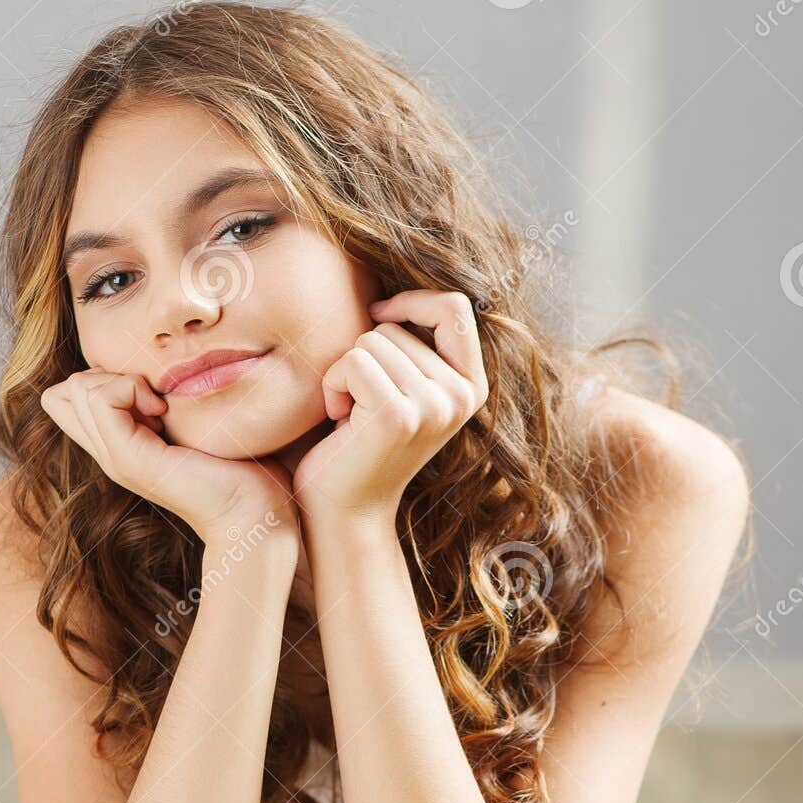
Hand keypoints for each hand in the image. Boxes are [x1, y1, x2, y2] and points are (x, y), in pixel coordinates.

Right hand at [39, 368, 299, 559]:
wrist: (253, 514)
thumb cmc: (240, 469)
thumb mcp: (192, 425)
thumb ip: (166, 404)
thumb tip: (158, 374)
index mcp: (120, 446)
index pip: (66, 397)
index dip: (102, 380)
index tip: (151, 397)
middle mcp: (109, 454)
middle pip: (62, 392)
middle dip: (104, 376)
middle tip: (152, 401)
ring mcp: (115, 458)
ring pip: (76, 388)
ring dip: (120, 381)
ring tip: (159, 408)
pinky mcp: (128, 458)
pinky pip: (99, 398)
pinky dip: (129, 389)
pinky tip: (162, 413)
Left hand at [290, 290, 489, 525]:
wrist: (344, 513)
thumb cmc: (358, 446)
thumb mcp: (401, 388)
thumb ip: (414, 345)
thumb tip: (390, 288)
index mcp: (471, 387)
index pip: (455, 307)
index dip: (412, 302)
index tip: (378, 318)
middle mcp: (461, 397)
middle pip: (398, 326)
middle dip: (364, 357)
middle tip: (361, 407)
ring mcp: (434, 406)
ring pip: (372, 341)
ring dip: (344, 374)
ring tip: (351, 416)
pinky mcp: (398, 415)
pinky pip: (352, 361)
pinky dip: (332, 386)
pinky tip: (339, 422)